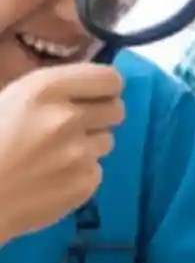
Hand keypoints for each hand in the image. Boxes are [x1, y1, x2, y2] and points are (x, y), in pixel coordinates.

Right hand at [0, 64, 124, 243]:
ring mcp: (80, 153)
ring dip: (88, 146)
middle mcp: (69, 117)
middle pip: (116, 109)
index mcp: (46, 89)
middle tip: (75, 127)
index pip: (110, 78)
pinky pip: (95, 171)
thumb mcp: (10, 100)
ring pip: (107, 141)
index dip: (103, 88)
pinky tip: (51, 180)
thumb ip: (52, 92)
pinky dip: (79, 174)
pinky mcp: (84, 184)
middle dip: (99, 116)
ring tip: (54, 156)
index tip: (92, 97)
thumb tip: (85, 91)